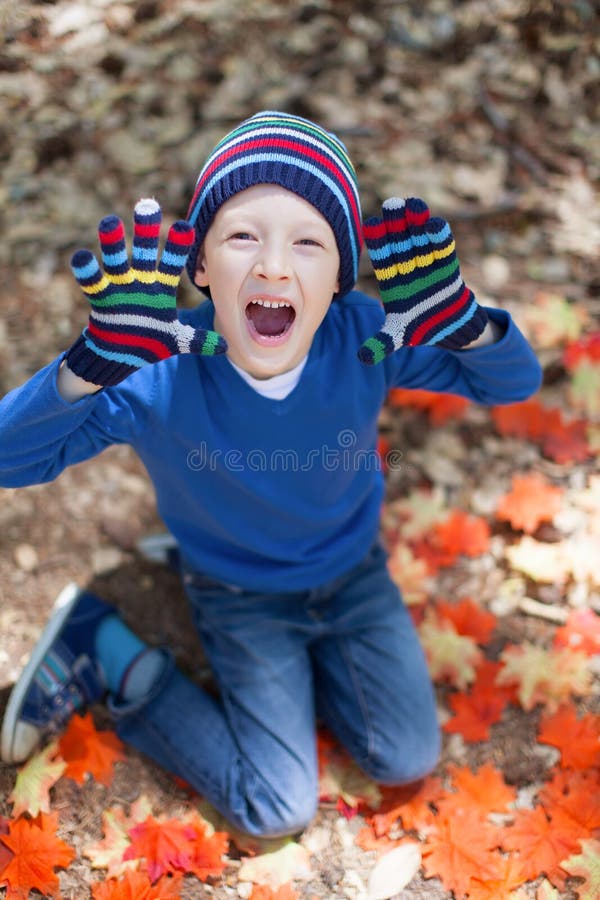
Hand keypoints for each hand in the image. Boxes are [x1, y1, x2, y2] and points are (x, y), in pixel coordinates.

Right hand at [66, 198, 226, 385]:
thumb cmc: (150, 340)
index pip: (172, 263)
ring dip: (113, 244)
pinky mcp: (101, 297)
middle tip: (147, 206)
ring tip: (111, 223)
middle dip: (145, 231)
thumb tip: (225, 345)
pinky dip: (86, 271)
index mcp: (161, 287)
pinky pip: (92, 282)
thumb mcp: (177, 340)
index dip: (178, 246)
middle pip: (144, 252)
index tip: (185, 227)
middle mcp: (140, 281)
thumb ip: (199, 340)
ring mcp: (119, 287)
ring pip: (116, 261)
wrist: (121, 354)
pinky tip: (82, 258)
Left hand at [357, 197, 487, 364]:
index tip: (372, 226)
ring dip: (417, 221)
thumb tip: (363, 359)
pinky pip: (442, 246)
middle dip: (395, 223)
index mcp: (391, 278)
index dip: (377, 240)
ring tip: (414, 205)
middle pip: (399, 239)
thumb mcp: (397, 336)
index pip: (381, 255)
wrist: (448, 326)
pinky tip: (435, 223)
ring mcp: (427, 262)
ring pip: (419, 236)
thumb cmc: (418, 327)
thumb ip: (381, 343)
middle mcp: (407, 265)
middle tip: (392, 205)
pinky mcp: (447, 263)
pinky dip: (439, 236)